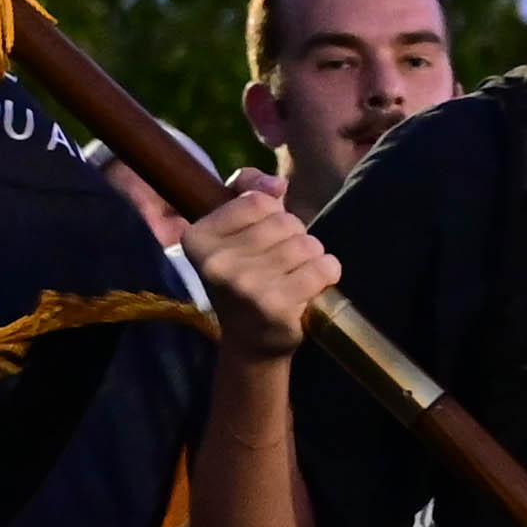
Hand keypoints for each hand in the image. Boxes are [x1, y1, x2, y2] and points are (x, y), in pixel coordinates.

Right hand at [182, 172, 338, 364]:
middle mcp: (216, 263)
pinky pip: (322, 268)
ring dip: (312, 255)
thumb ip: (248, 190)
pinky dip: (328, 272)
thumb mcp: (234, 229)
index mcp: (198, 238)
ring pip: (307, 243)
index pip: (258, 201)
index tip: (262, 238)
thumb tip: (277, 184)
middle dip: (294, 236)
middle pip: (285, 222)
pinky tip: (312, 286)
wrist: (250, 341)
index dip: (272, 214)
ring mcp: (246, 287)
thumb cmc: (245, 274)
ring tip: (296, 274)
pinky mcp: (276, 307)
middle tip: (282, 262)